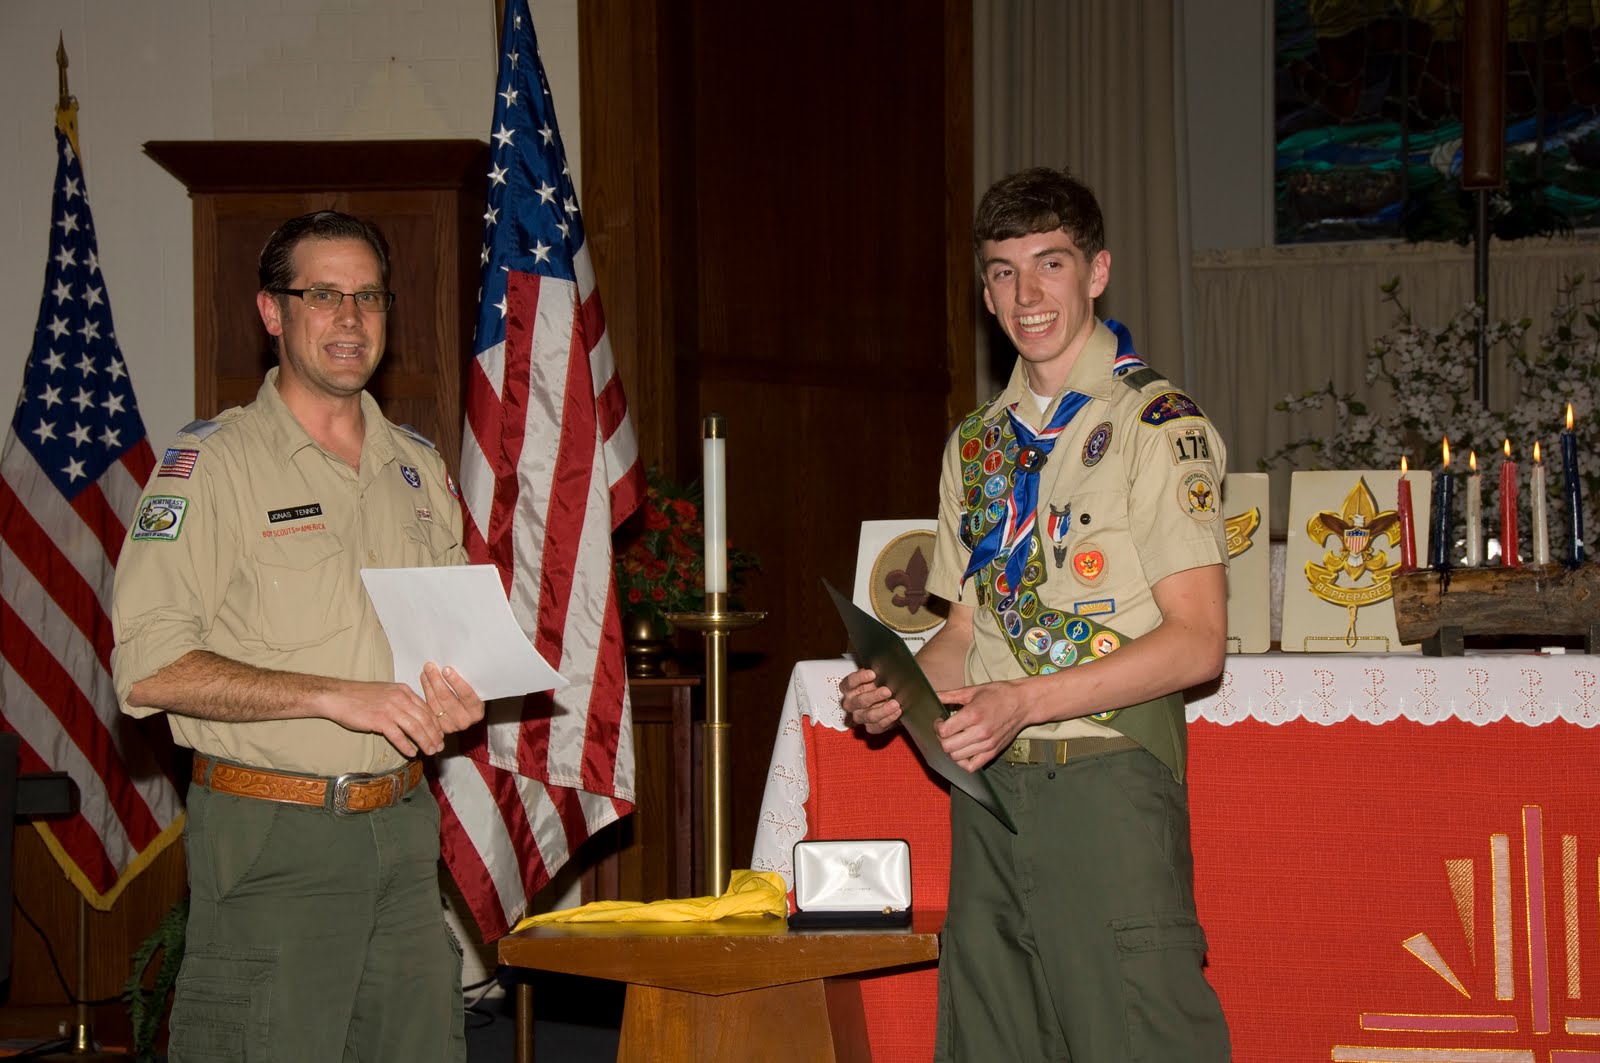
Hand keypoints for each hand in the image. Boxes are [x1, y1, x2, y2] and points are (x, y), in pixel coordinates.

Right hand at [322, 679, 447, 757]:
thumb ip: (402, 701)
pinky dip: (407, 746)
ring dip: (425, 742)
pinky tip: (412, 753)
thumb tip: (415, 716)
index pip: (426, 709)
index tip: (440, 735)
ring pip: (415, 728)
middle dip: (434, 735)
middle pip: (424, 719)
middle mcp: (400, 698)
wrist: (338, 696)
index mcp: (404, 691)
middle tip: (439, 747)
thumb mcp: (387, 692)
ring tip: (430, 752)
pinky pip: (398, 736)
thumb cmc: (360, 696)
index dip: (435, 724)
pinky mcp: (379, 720)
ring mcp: (390, 709)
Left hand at [422, 663, 484, 734]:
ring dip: (428, 684)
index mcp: (476, 711)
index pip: (466, 694)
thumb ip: (466, 682)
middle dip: (436, 680)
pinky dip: (425, 692)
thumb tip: (448, 666)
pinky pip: (428, 708)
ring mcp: (450, 726)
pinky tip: (424, 680)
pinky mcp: (437, 727)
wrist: (467, 715)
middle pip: (447, 698)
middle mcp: (464, 721)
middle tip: (430, 666)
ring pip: (435, 703)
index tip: (446, 669)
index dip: (456, 681)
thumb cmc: (471, 698)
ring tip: (425, 671)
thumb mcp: (474, 691)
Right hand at [840, 668, 900, 733]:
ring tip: (895, 703)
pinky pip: (877, 726)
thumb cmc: (881, 684)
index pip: (849, 683)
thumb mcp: (878, 675)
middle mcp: (851, 703)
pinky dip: (889, 719)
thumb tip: (886, 668)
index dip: (860, 678)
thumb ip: (878, 673)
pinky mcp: (870, 727)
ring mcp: (859, 717)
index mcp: (849, 688)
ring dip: (883, 710)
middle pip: (858, 701)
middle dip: (874, 696)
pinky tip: (897, 711)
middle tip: (887, 690)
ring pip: (868, 716)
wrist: (891, 698)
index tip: (873, 674)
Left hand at [935, 680, 1033, 771]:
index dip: (937, 726)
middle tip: (945, 731)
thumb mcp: (972, 691)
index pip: (944, 731)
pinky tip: (963, 751)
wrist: (1023, 703)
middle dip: (941, 739)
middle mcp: (980, 732)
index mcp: (973, 715)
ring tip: (954, 738)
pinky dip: (963, 762)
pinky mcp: (993, 752)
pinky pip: (972, 767)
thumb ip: (949, 696)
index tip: (940, 721)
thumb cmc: (998, 694)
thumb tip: (931, 696)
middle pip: (948, 747)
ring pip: (957, 758)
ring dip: (951, 749)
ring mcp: (987, 745)